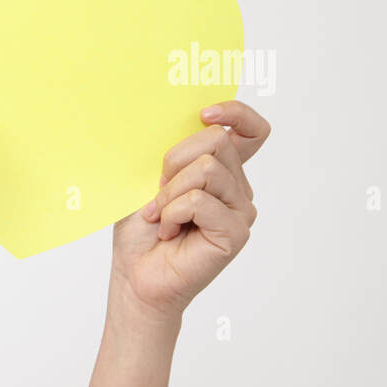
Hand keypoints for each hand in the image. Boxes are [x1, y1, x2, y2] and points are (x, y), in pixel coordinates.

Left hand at [110, 100, 270, 323]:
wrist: (135, 274)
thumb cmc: (141, 230)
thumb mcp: (148, 180)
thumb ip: (172, 153)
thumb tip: (184, 123)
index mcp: (221, 170)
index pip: (252, 132)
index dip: (236, 114)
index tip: (204, 113)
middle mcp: (237, 187)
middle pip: (216, 140)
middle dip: (174, 160)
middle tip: (157, 192)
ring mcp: (240, 209)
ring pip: (205, 169)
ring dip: (169, 192)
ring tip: (160, 216)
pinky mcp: (235, 232)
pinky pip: (199, 201)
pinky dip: (172, 213)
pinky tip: (168, 232)